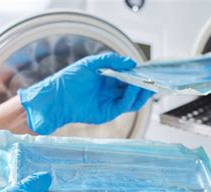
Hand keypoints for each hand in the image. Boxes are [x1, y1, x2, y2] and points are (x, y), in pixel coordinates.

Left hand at [18, 52, 153, 134]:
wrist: (56, 97)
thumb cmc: (69, 79)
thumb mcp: (90, 64)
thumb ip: (110, 60)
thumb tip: (131, 62)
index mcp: (106, 79)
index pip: (127, 77)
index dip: (138, 74)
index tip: (149, 70)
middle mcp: (110, 92)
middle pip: (133, 89)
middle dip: (144, 84)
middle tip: (154, 78)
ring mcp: (109, 103)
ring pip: (132, 99)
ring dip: (142, 92)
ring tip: (148, 83)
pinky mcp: (107, 113)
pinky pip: (124, 105)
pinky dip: (131, 97)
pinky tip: (135, 87)